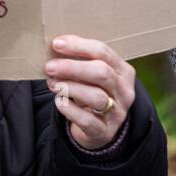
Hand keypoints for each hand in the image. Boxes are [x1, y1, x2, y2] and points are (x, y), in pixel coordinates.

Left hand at [44, 35, 135, 149]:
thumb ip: (81, 62)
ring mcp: (117, 112)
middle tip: (50, 66)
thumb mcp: (94, 77)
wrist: (102, 129)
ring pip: (96, 96)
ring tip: (53, 84)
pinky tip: (59, 102)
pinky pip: (87, 120)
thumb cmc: (93, 93)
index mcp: (124, 71)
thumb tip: (56, 47)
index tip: (57, 43)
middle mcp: (124, 91)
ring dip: (71, 88)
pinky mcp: (104, 131)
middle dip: (72, 67)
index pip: (103, 52)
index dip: (79, 46)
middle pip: (102, 73)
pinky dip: (70, 110)